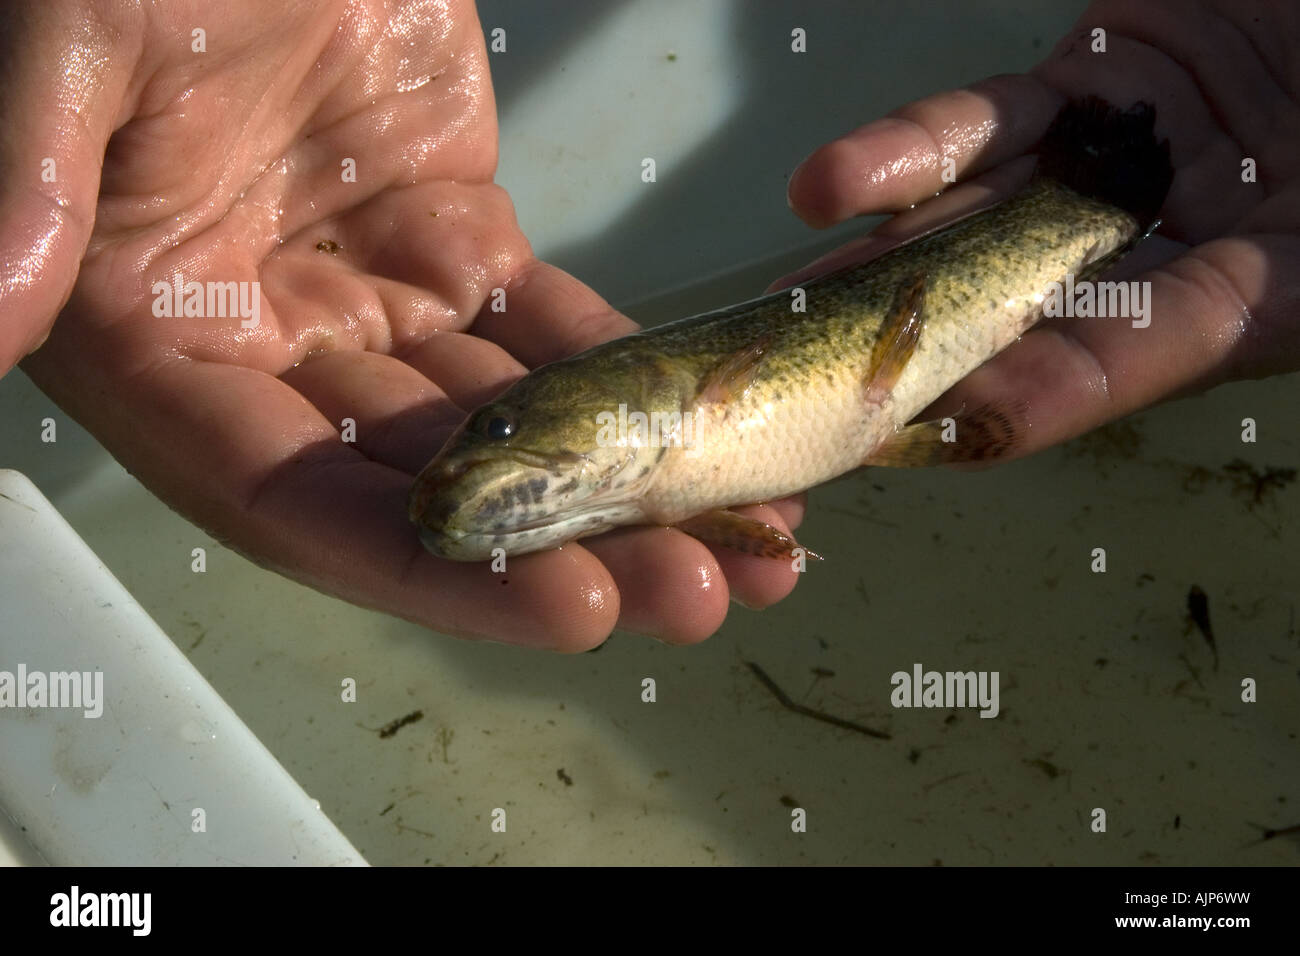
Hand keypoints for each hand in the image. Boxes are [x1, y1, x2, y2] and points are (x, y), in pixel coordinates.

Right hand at [4, 0, 802, 649]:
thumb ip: (31, 178)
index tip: (566, 606)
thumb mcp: (71, 38)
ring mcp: (373, 300)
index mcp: (160, 340)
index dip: (431, 566)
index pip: (295, 498)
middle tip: (693, 594)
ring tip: (746, 548)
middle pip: (430, 490)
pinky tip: (723, 435)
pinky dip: (638, 385)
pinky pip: (554, 332)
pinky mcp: (456, 239)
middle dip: (567, 548)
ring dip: (625, 489)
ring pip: (513, 426)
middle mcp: (271, 350)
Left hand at [782, 0, 1299, 453]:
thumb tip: (1252, 309)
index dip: (1055, 391)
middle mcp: (1190, 237)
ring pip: (996, 212)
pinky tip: (841, 182)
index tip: (958, 430)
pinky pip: (999, 116)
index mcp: (1277, 290)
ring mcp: (1136, 154)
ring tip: (797, 296)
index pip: (1148, 353)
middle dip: (929, 342)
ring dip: (892, 255)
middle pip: (1041, 303)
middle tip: (825, 386)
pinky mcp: (1105, 68)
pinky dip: (920, 147)